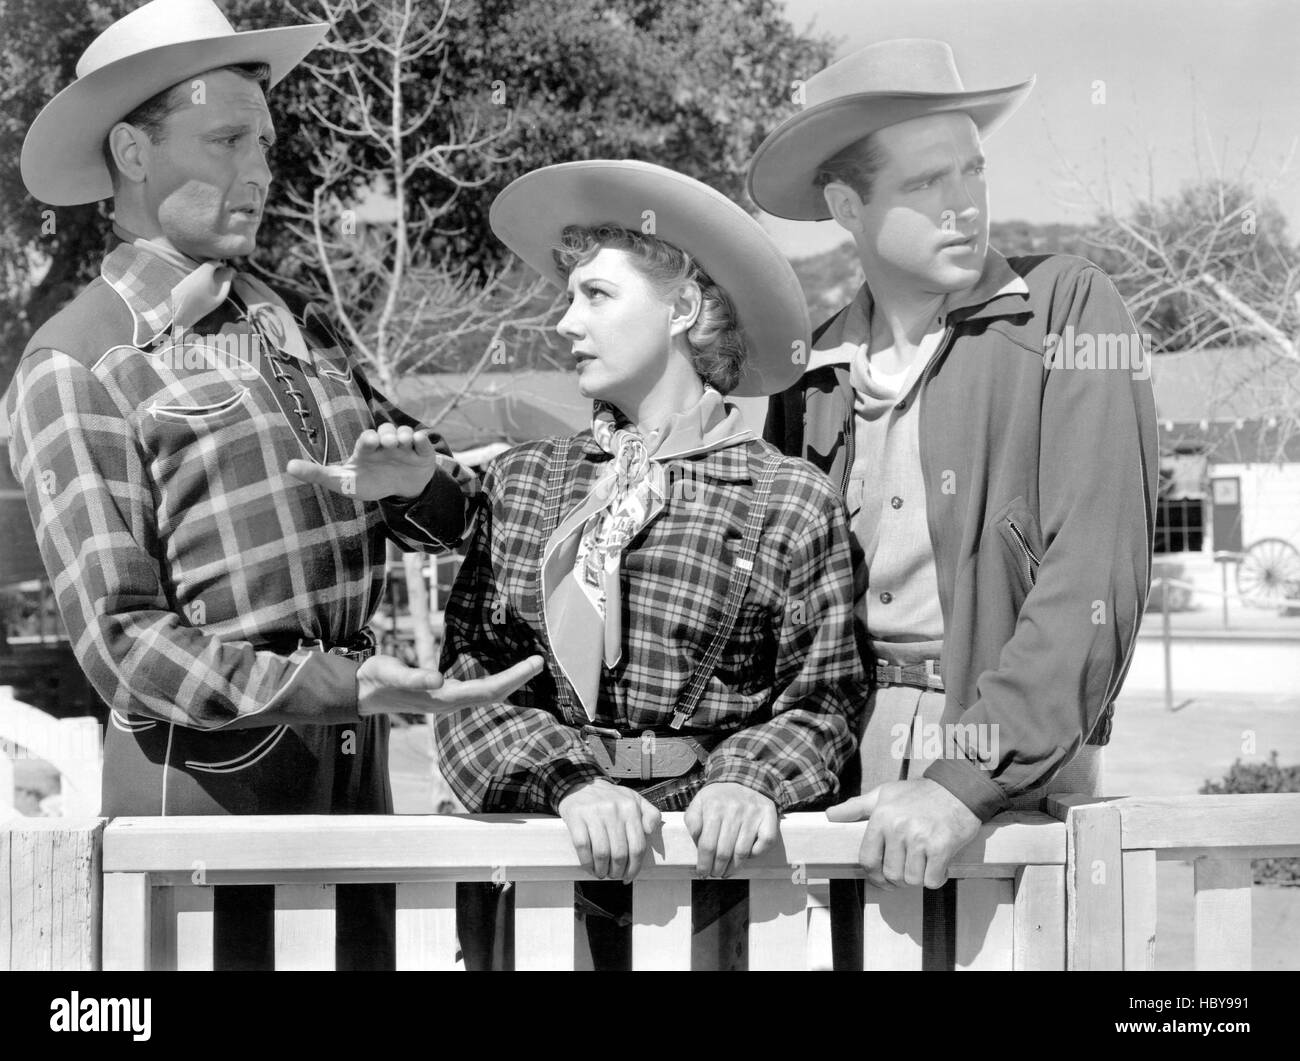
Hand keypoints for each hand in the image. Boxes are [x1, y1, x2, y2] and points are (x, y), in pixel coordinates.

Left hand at [286, 423, 441, 500]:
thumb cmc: (368, 483)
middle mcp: (385, 444)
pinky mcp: (422, 454)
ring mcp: (405, 448)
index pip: (367, 438)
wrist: (399, 492)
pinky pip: (424, 442)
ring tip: (404, 444)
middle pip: (386, 431)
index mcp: (367, 450)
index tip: (371, 443)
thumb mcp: (342, 482)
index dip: (369, 438)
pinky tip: (419, 444)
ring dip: (404, 436)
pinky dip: (422, 441)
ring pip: (405, 433)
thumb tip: (287, 466)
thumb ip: (317, 474)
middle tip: (389, 444)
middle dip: (388, 435)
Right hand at [356, 653, 543, 717]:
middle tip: (540, 661)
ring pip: (487, 694)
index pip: (489, 690)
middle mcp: (450, 702)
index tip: (534, 663)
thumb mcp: (390, 671)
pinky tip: (501, 673)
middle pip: (494, 694)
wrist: (361, 692)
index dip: (513, 677)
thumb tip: (438, 678)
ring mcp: (448, 700)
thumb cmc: (376, 679)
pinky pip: (478, 690)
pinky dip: (495, 681)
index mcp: (443, 698)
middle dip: (518, 678)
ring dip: (509, 681)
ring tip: (528, 666)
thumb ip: (413, 675)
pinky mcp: (444, 694)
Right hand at [557, 780, 660, 882]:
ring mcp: (594, 813)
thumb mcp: (635, 800)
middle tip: (614, 876)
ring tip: (602, 874)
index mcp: (631, 808)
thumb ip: (651, 814)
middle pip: (619, 853)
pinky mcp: (576, 817)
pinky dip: (586, 862)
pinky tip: (590, 867)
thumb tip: (650, 831)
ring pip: (601, 853)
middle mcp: (613, 810)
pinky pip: (582, 846)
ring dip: (602, 870)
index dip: (634, 867)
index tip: (629, 877)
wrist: (581, 784)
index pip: (637, 846)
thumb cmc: (611, 798)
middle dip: (617, 871)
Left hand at [683, 782, 778, 877]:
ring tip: (727, 872)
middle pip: (725, 851)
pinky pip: (766, 842)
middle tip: (715, 874)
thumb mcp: (699, 802)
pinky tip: (748, 856)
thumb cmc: (718, 797)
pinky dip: (757, 853)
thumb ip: (693, 821)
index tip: (702, 873)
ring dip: (735, 867)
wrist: (744, 777)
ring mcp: (753, 812)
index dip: (704, 863)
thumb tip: (696, 842)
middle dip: (718, 869)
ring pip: (743, 851)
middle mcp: (734, 809)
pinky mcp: (768, 814)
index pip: (707, 845)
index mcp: (714, 807)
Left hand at [826, 778, 980, 888]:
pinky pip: (932, 879)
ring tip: (923, 865)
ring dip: (918, 878)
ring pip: (910, 880)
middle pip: (890, 874)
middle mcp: (898, 828)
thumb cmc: (919, 793)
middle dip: (898, 879)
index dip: (873, 875)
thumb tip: (830, 816)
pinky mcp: (941, 847)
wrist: (958, 789)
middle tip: (907, 870)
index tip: (882, 877)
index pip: (867, 859)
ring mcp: (920, 838)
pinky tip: (938, 866)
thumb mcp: (884, 794)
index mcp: (881, 817)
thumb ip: (856, 807)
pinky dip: (936, 878)